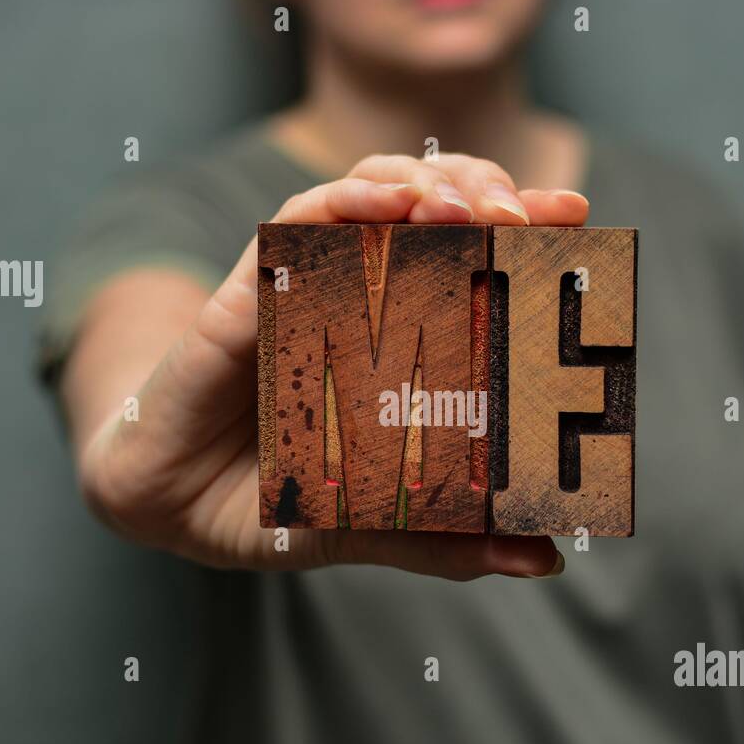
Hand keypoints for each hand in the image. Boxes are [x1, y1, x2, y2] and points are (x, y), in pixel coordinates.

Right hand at [71, 154, 588, 579]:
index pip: (468, 257)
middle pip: (431, 205)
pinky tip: (387, 200)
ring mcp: (302, 285)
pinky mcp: (247, 294)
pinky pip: (294, 225)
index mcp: (393, 335)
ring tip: (472, 204)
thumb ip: (447, 534)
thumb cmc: (272, 496)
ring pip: (370, 192)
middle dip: (486, 191)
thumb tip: (544, 559)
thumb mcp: (369, 519)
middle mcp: (354, 295)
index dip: (521, 230)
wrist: (168, 507)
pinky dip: (342, 201)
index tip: (574, 216)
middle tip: (528, 216)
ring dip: (427, 185)